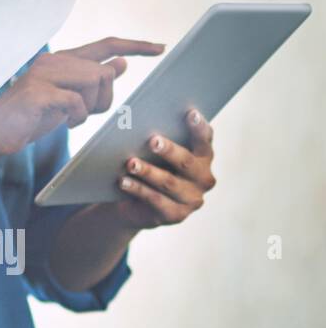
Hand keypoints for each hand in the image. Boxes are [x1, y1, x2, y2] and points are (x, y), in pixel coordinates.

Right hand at [0, 37, 166, 157]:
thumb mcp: (66, 98)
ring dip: (88, 108)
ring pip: (94, 83)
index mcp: (61, 59)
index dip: (135, 46)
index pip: (105, 45)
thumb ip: (91, 81)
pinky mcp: (39, 93)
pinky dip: (75, 118)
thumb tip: (121, 64)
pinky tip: (60, 122)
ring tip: (67, 117)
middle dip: (103, 99)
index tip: (160, 47)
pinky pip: (77, 103)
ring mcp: (44, 75)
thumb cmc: (29, 117)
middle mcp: (54, 60)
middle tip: (82, 114)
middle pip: (104, 73)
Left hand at [115, 108, 215, 227]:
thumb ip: (158, 139)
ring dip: (148, 172)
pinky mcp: (176, 215)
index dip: (199, 127)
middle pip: (187, 162)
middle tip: (152, 140)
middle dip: (169, 150)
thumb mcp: (155, 154)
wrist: (137, 204)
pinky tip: (123, 182)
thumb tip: (141, 121)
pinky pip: (156, 200)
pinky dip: (138, 189)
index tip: (190, 113)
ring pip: (169, 183)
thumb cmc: (150, 167)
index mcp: (203, 158)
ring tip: (130, 163)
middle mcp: (203, 178)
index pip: (205, 140)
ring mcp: (192, 199)